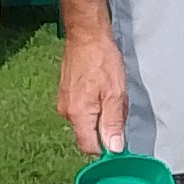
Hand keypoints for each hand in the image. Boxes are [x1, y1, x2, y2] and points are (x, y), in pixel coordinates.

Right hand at [57, 30, 128, 155]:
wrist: (86, 34)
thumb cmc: (102, 59)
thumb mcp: (115, 93)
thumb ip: (113, 123)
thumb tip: (114, 149)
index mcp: (78, 114)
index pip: (90, 147)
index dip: (106, 147)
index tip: (119, 136)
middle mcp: (67, 112)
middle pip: (88, 134)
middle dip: (106, 127)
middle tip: (118, 105)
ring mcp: (64, 102)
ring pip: (86, 121)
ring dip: (101, 114)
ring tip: (110, 92)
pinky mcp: (66, 93)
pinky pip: (82, 109)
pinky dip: (94, 104)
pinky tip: (102, 87)